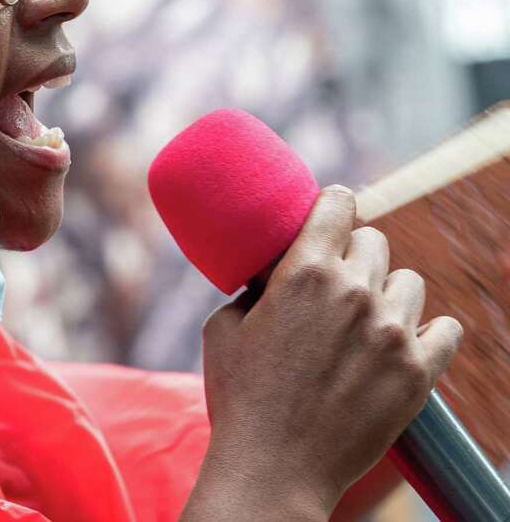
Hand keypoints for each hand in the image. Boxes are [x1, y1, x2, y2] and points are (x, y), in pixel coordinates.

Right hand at [189, 186, 462, 520]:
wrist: (274, 468)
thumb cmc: (239, 396)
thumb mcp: (223, 327)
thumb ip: (253, 290)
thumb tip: (268, 277)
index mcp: (305, 271)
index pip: (339, 204)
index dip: (334, 206)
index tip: (332, 216)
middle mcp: (355, 292)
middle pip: (374, 241)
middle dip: (355, 254)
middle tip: (338, 281)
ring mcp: (391, 332)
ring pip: (410, 283)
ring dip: (389, 293)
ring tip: (368, 319)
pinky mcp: (417, 372)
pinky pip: (448, 330)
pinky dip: (430, 332)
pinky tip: (406, 341)